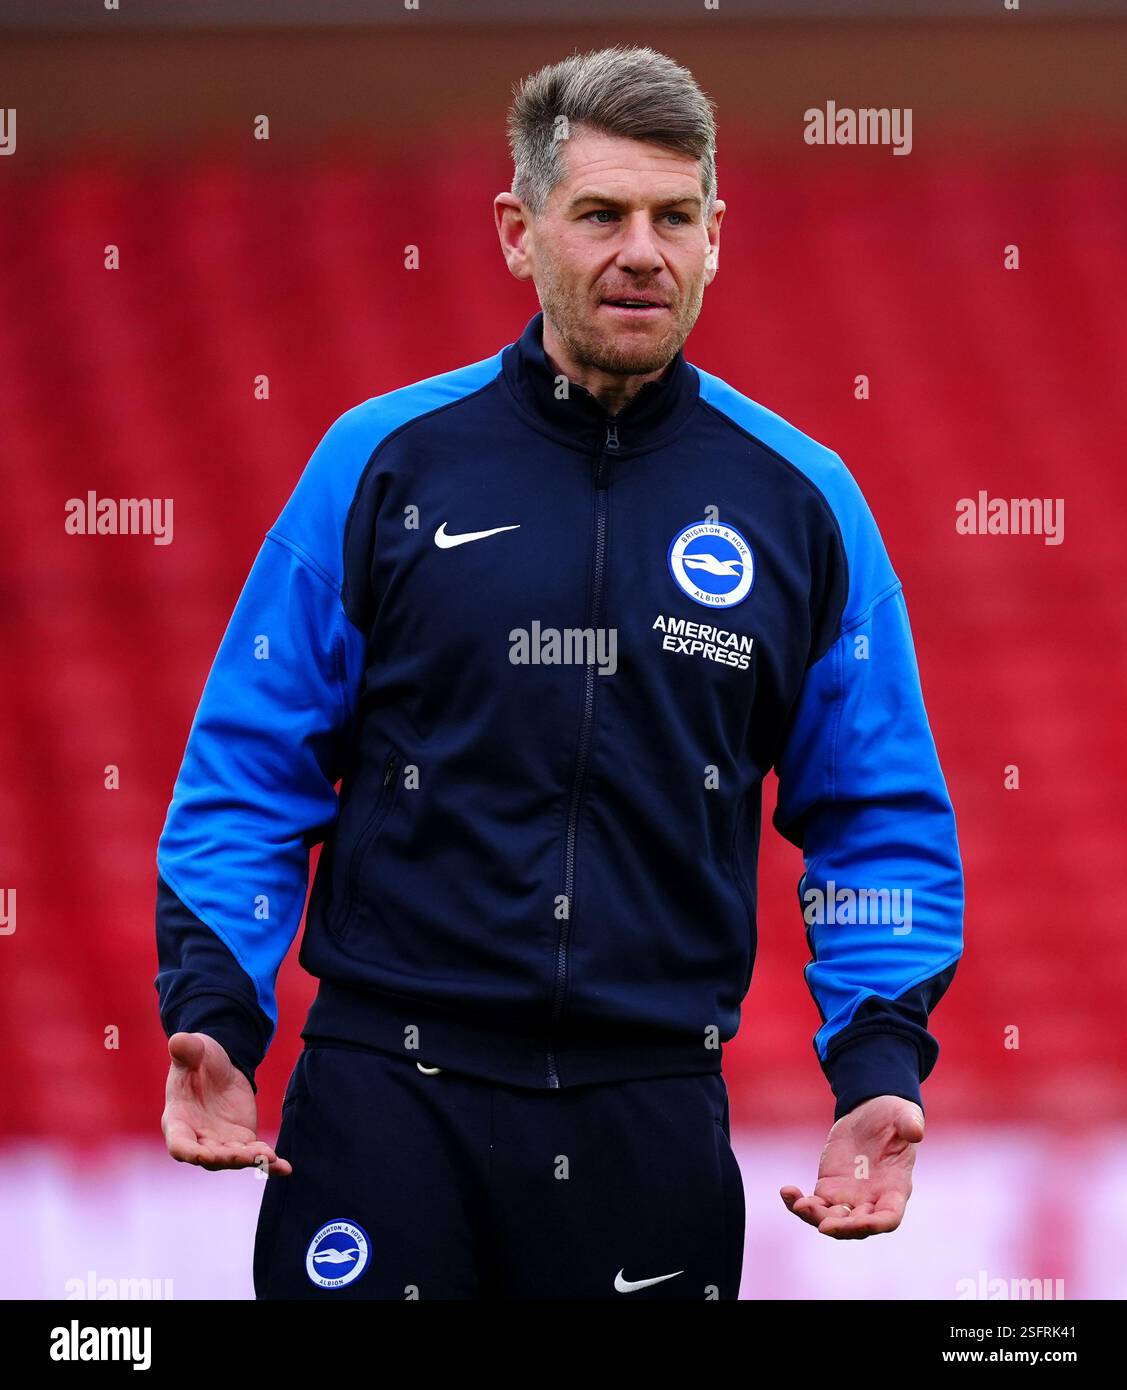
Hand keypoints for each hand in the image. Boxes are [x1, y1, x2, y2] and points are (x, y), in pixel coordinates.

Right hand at [161, 1031, 291, 1175]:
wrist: (219, 1065)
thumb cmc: (198, 1059)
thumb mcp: (193, 1050)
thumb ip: (186, 1050)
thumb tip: (179, 1040)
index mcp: (178, 1121)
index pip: (179, 1145)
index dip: (189, 1152)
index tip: (201, 1156)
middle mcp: (198, 1138)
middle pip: (210, 1157)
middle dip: (226, 1158)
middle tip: (245, 1155)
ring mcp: (220, 1143)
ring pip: (234, 1159)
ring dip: (250, 1160)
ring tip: (270, 1157)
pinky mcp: (243, 1140)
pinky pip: (255, 1155)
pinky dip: (269, 1163)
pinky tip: (285, 1168)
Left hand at [780, 1094, 923, 1238]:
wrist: (872, 1115)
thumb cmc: (895, 1117)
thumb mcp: (905, 1115)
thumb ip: (910, 1123)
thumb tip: (916, 1131)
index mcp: (895, 1189)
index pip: (888, 1218)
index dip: (875, 1225)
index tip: (861, 1224)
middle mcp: (872, 1200)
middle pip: (857, 1226)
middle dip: (842, 1228)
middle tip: (823, 1224)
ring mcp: (849, 1197)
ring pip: (831, 1219)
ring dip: (815, 1217)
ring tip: (798, 1204)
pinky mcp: (829, 1188)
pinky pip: (813, 1203)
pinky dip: (798, 1203)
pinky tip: (786, 1192)